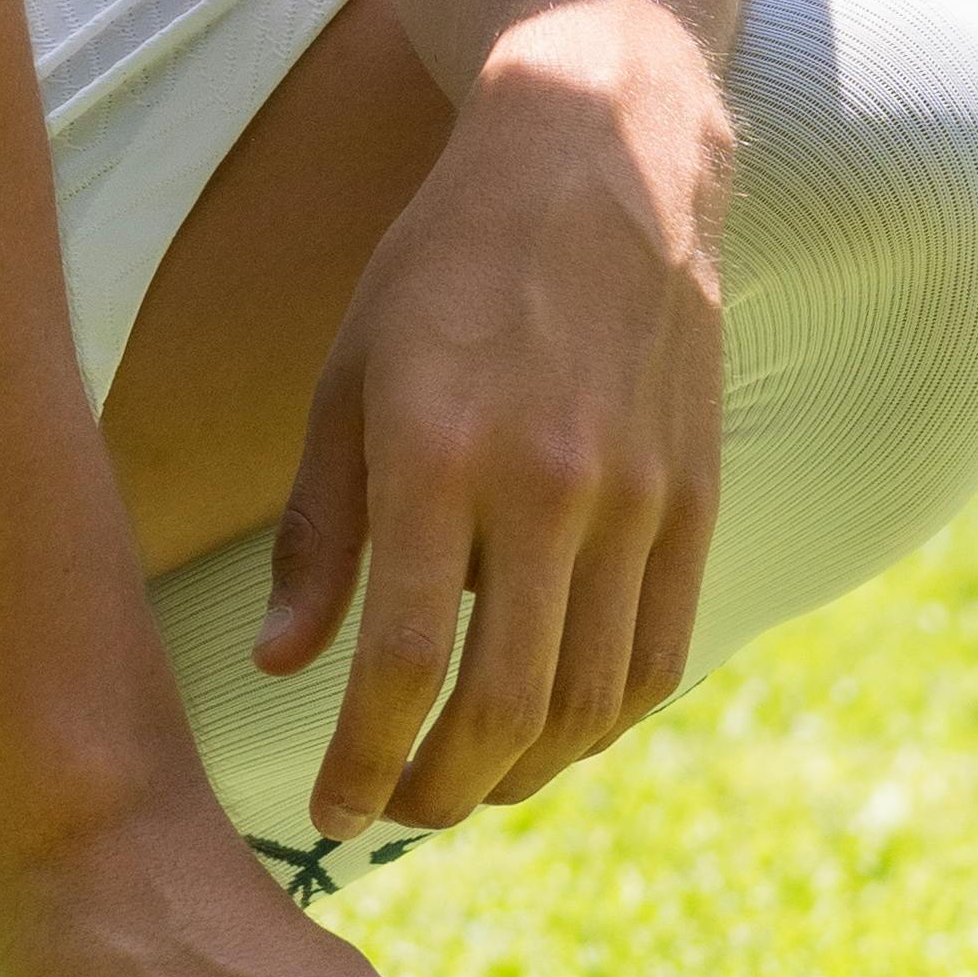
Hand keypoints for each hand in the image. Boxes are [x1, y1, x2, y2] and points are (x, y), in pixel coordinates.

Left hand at [254, 0, 728, 841]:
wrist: (601, 163)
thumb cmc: (442, 270)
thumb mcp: (346, 380)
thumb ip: (317, 534)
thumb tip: (279, 668)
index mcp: (441, 455)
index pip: (401, 664)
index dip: (363, 761)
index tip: (329, 812)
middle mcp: (552, 487)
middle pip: (506, 709)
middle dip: (439, 790)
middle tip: (395, 813)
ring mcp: (641, 498)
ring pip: (593, 702)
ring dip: (524, 772)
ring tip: (463, 783)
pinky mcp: (698, 499)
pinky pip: (660, 653)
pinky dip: (606, 720)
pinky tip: (554, 731)